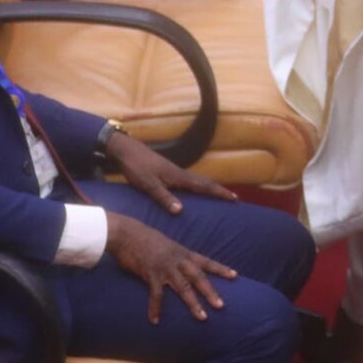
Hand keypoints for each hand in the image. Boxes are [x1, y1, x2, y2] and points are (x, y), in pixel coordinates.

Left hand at [105, 132, 235, 214]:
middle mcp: (180, 174)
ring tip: (219, 195)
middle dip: (219, 190)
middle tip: (234, 198)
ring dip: (210, 188)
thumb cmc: (137, 167)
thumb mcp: (149, 185)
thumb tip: (180, 211)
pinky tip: (195, 191)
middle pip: (205, 182)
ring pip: (198, 181)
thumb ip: (164, 197)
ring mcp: (175, 172)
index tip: (234, 198)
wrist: (127, 151)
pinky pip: (190, 181)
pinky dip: (198, 186)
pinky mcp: (168, 173)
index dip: (219, 192)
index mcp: (179, 177)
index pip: (204, 186)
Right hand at [105, 211, 237, 323]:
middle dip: (211, 292)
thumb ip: (175, 256)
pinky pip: (156, 294)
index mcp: (183, 253)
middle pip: (199, 278)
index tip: (235, 276)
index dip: (221, 269)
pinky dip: (155, 308)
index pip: (206, 262)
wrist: (127, 233)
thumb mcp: (166, 245)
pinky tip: (155, 320)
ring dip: (193, 304)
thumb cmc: (145, 239)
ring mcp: (165, 267)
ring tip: (202, 318)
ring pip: (184, 288)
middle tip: (222, 306)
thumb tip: (181, 266)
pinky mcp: (150, 274)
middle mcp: (178, 260)